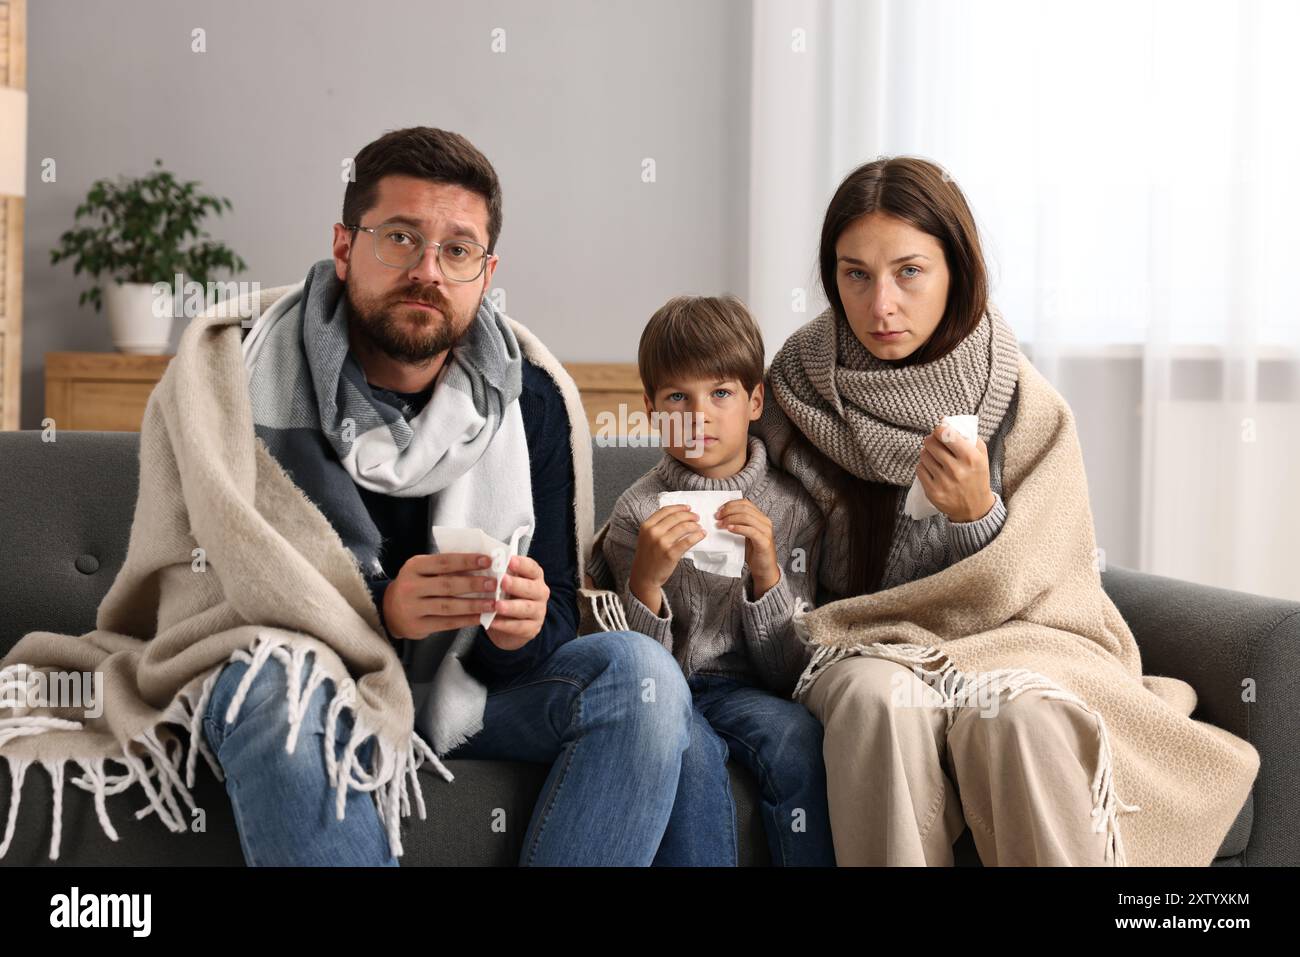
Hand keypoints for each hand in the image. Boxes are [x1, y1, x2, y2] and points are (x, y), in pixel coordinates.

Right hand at [383, 552, 500, 639]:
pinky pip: (447, 623)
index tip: (487, 560)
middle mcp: (410, 586)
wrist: (389, 610)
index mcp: (414, 566)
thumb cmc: (416, 585)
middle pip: (447, 584)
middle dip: (473, 584)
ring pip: (448, 606)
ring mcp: (412, 607)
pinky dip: (466, 620)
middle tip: (495, 583)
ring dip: (474, 605)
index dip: (466, 561)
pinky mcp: (417, 626)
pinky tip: (481, 618)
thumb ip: (446, 567)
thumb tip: (481, 564)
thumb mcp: (423, 571)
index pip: (444, 561)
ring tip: (493, 603)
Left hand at [484, 554, 549, 650]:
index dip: (521, 564)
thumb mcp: (506, 583)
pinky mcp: (532, 628)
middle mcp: (540, 592)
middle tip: (502, 581)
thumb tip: (485, 562)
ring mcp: (539, 611)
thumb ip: (501, 574)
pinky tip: (493, 622)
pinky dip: (505, 625)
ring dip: (511, 607)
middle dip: (516, 584)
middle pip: (530, 587)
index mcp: (535, 576)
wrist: (511, 623)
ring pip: (526, 608)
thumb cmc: (506, 596)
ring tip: (497, 606)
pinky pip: (519, 627)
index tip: (509, 560)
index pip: (531, 568)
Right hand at [628, 504, 704, 614]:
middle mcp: (653, 532)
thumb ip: (657, 526)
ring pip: (683, 527)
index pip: (665, 510)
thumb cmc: (647, 556)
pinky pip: (688, 541)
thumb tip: (678, 516)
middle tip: (696, 517)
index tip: (688, 508)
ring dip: (694, 525)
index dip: (679, 507)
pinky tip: (701, 535)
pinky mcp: (671, 553)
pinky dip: (697, 536)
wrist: (644, 576)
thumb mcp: (646, 537)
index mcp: (646, 526)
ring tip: (699, 527)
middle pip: (676, 517)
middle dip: (689, 515)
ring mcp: (662, 543)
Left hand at [715, 498, 779, 597]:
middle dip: (728, 511)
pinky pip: (750, 530)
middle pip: (745, 508)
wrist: (764, 569)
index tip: (719, 510)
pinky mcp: (764, 541)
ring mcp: (766, 531)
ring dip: (730, 519)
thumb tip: (721, 516)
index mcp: (760, 517)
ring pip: (747, 517)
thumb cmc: (753, 552)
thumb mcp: (744, 534)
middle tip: (717, 517)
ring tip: (720, 524)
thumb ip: (738, 524)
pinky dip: (738, 528)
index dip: (731, 504)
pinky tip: (729, 529)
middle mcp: (765, 522)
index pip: (745, 503)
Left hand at [916, 423, 995, 523]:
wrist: (975, 508)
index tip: (939, 430)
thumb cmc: (978, 477)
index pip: (945, 434)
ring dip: (927, 453)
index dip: (939, 429)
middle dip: (931, 440)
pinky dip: (923, 466)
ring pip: (924, 455)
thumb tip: (947, 422)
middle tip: (934, 442)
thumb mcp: (982, 456)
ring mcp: (943, 482)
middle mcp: (956, 469)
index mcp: (970, 458)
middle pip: (931, 443)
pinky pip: (919, 469)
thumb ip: (969, 437)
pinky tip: (932, 468)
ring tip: (934, 456)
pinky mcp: (932, 492)